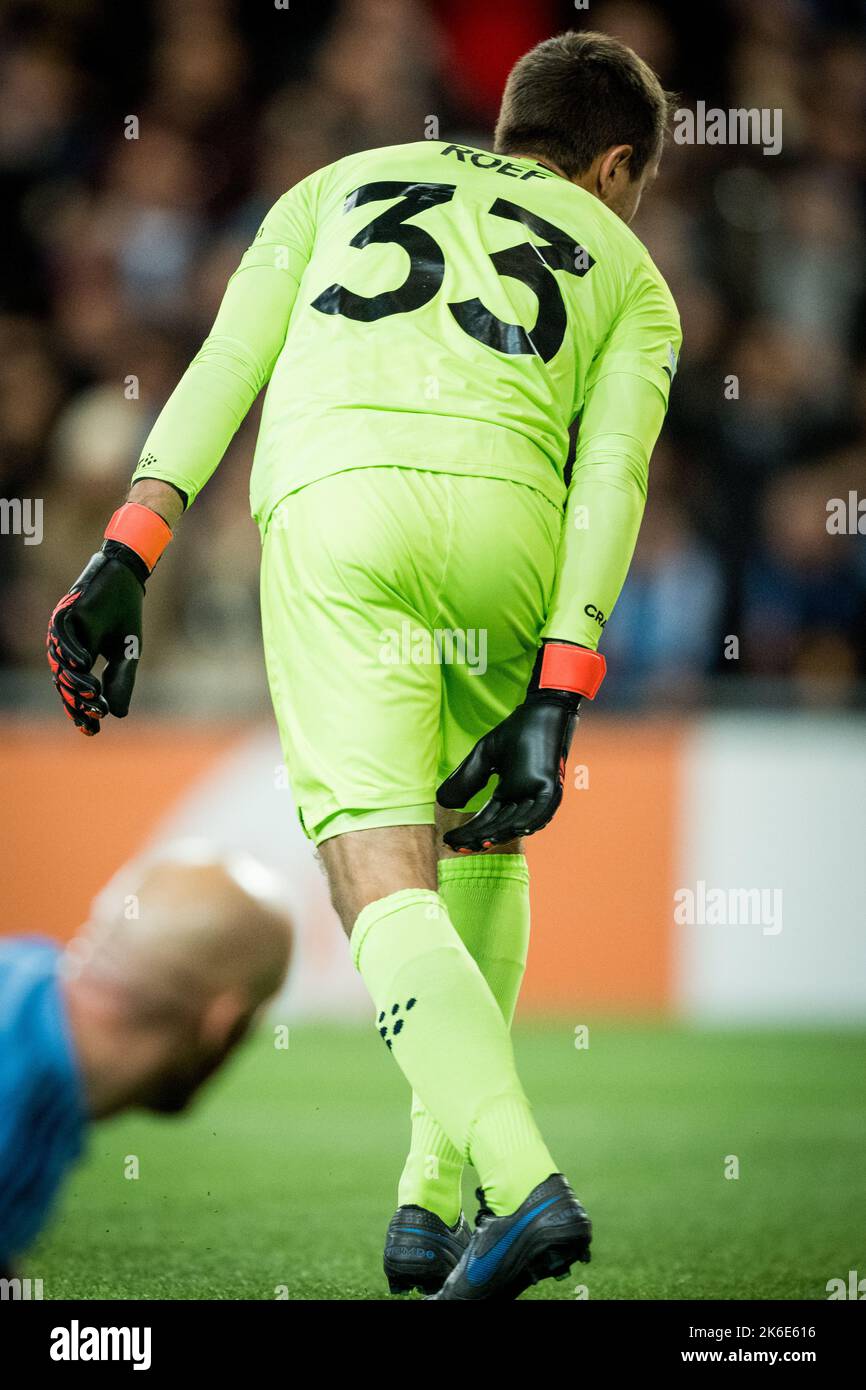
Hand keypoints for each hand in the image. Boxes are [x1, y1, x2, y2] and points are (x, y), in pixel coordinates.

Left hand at [46, 502, 171, 735]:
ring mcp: (64, 632)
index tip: (93, 730)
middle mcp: (68, 648)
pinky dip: (69, 650)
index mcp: (82, 659)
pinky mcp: (65, 613)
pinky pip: (61, 635)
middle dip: (79, 701)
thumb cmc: (125, 615)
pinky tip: (83, 663)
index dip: (83, 711)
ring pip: (60, 663)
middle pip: (66, 682)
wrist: (127, 580)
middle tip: (95, 714)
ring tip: (93, 693)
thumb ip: (122, 682)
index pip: (77, 691)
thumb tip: (119, 715)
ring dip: (75, 680)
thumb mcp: (128, 656)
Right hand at [437, 640, 605, 851]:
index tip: (449, 841)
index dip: (469, 832)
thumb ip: (466, 780)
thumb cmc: (515, 731)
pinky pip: (540, 810)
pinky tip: (512, 829)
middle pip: (499, 826)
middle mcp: (523, 799)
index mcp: (509, 794)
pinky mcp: (550, 785)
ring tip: (479, 841)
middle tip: (458, 846)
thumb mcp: (483, 757)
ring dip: (500, 834)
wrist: (538, 711)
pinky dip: (528, 821)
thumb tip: (444, 804)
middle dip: (479, 838)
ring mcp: (538, 794)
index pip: (486, 819)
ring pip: (518, 823)